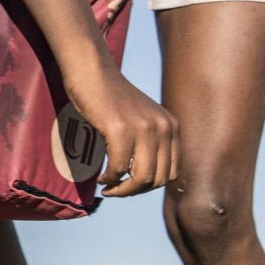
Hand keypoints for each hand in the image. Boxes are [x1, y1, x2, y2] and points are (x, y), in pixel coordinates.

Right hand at [63, 66, 177, 197]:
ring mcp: (143, 129)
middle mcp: (163, 128)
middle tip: (117, 191)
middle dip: (136, 192)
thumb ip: (150, 140)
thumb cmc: (111, 97)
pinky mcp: (120, 130)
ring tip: (109, 189)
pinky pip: (118, 168)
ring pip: (141, 177)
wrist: (92, 73)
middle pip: (158, 179)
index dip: (152, 186)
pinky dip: (109, 179)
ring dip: (123, 190)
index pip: (173, 172)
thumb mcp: (141, 118)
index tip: (132, 186)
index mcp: (171, 126)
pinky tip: (100, 178)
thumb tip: (146, 177)